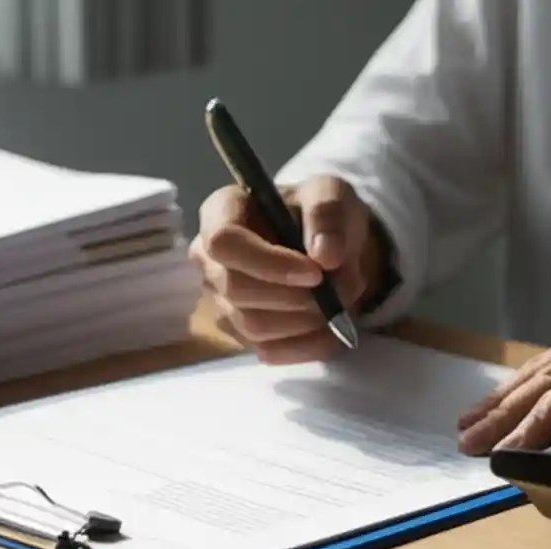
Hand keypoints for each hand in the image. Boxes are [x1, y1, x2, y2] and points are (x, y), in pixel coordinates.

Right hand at [191, 175, 385, 363]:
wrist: (328, 250)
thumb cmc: (318, 216)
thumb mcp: (332, 195)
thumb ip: (329, 214)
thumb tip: (326, 256)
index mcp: (221, 212)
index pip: (224, 242)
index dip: (268, 263)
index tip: (315, 273)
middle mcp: (208, 258)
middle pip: (236, 289)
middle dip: (294, 297)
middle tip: (340, 290)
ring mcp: (220, 299)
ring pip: (253, 326)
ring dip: (306, 321)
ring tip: (341, 302)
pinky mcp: (239, 333)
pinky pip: (268, 351)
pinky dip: (308, 345)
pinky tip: (332, 329)